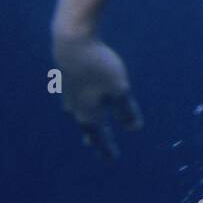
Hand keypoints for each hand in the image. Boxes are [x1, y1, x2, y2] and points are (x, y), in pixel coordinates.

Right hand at [53, 34, 142, 160]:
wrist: (71, 41)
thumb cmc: (98, 65)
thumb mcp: (120, 89)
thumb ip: (126, 110)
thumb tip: (134, 129)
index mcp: (88, 113)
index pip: (100, 137)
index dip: (107, 149)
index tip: (112, 160)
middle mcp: (75, 107)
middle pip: (87, 127)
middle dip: (94, 138)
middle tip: (94, 148)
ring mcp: (68, 93)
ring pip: (78, 113)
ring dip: (85, 122)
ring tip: (87, 128)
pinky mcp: (67, 79)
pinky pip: (74, 99)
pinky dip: (80, 106)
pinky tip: (77, 102)